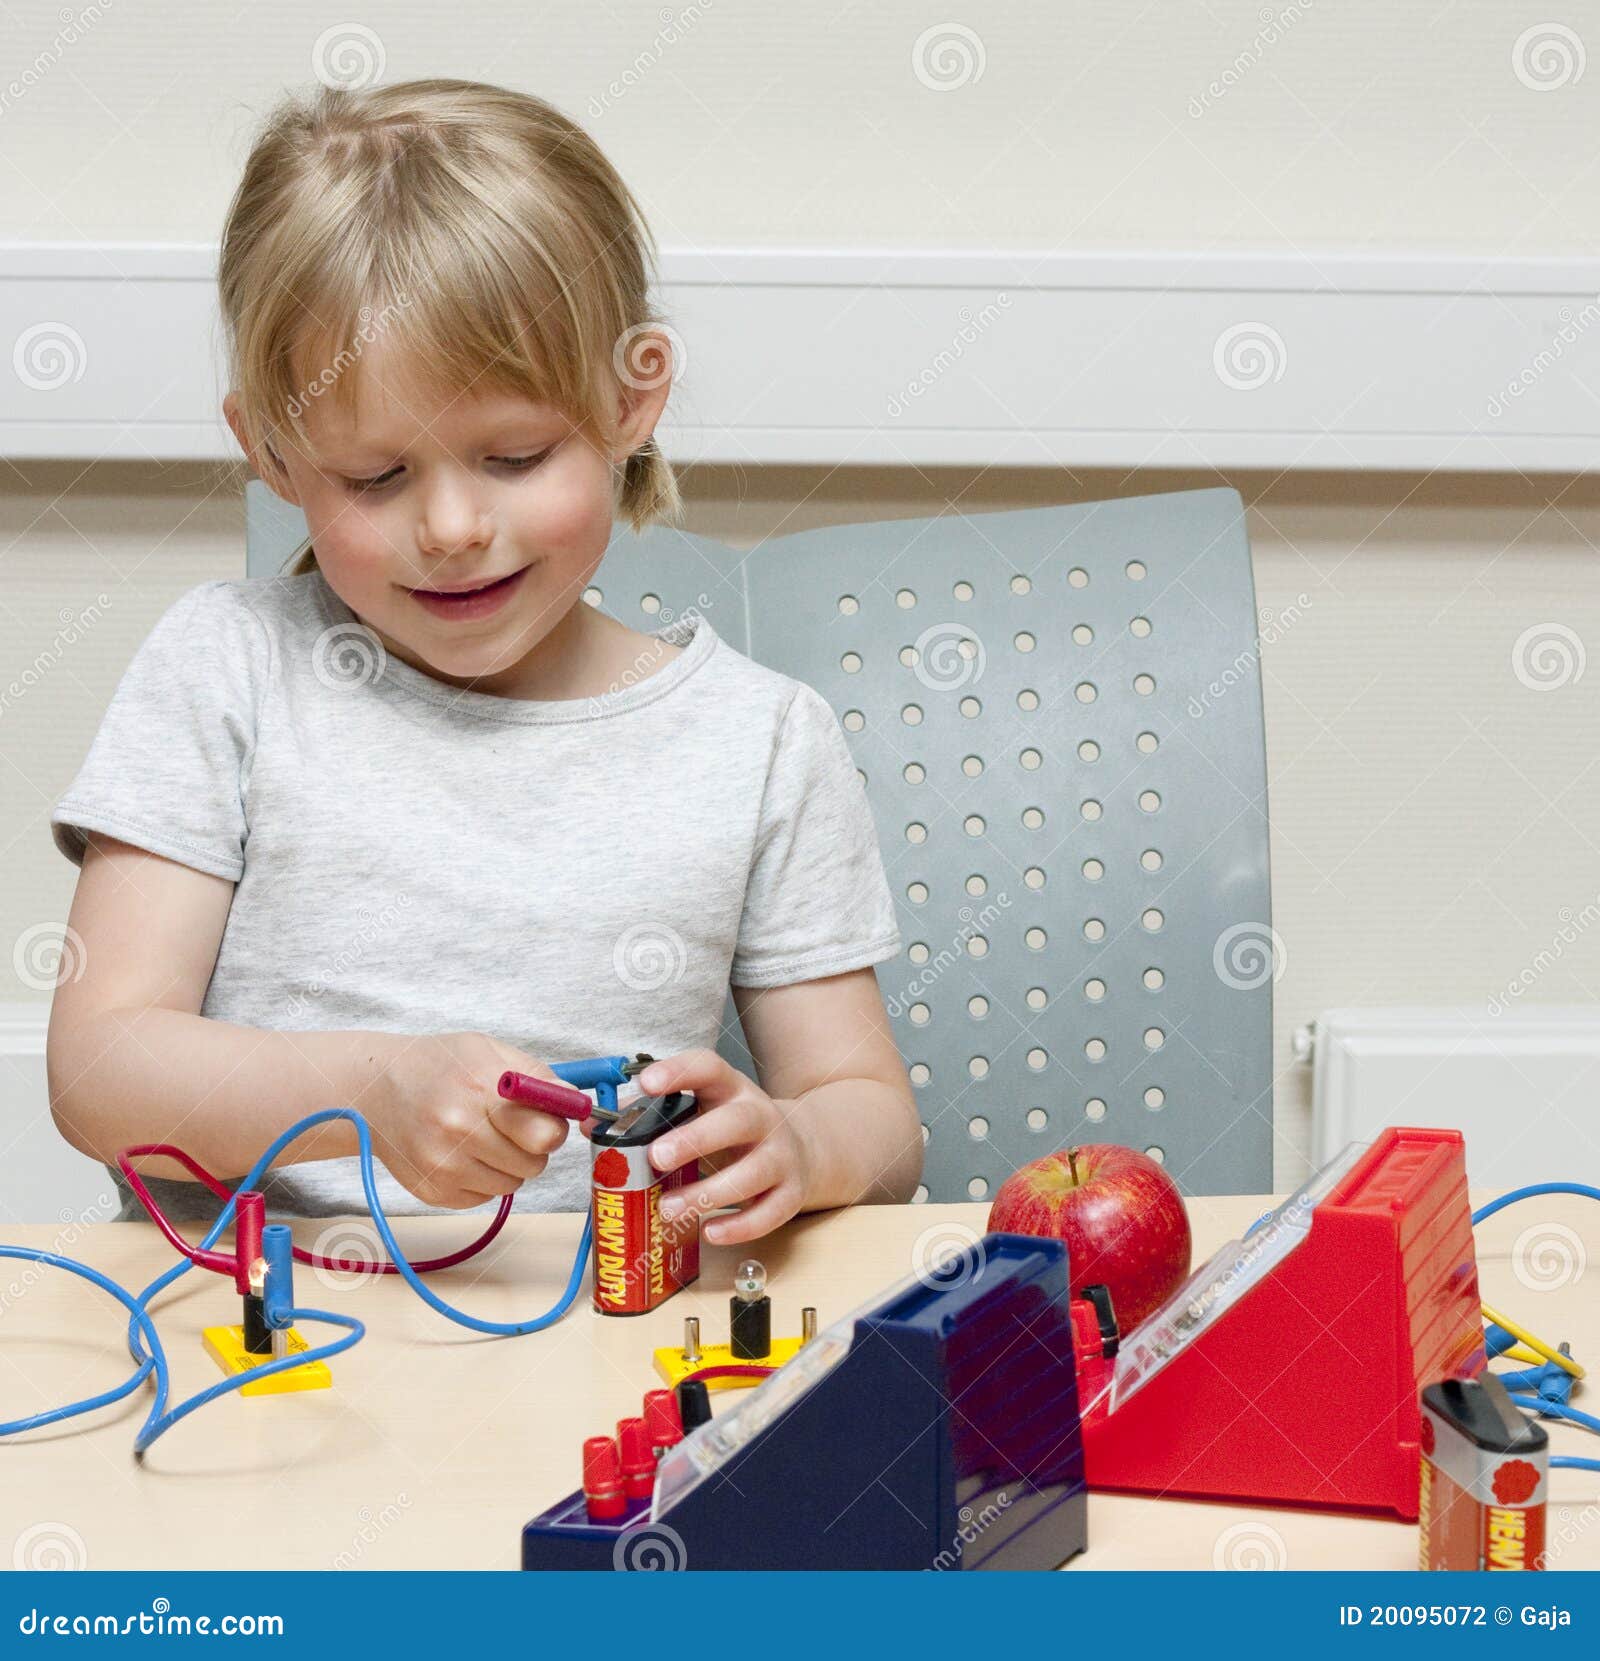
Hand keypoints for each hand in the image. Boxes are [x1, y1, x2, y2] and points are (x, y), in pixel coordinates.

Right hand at [367, 1032, 575, 1208]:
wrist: (374, 1092)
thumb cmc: (440, 1066)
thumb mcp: (489, 1051)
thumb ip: (537, 1075)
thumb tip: (576, 1102)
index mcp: (479, 1091)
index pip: (545, 1134)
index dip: (554, 1127)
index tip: (549, 1118)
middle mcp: (459, 1132)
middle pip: (534, 1163)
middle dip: (533, 1146)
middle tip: (512, 1126)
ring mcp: (444, 1167)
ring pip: (513, 1183)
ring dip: (509, 1163)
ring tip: (484, 1136)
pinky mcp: (434, 1192)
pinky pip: (487, 1196)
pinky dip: (484, 1178)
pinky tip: (463, 1152)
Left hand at [637, 1049, 813, 1245]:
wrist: (801, 1148)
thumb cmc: (731, 1132)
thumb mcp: (698, 1112)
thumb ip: (647, 1116)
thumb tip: (590, 1126)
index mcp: (730, 1089)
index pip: (708, 1068)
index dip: (678, 1072)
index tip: (645, 1083)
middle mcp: (760, 1116)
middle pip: (735, 1122)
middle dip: (695, 1140)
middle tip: (656, 1158)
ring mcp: (781, 1154)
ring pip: (752, 1173)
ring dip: (708, 1193)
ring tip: (668, 1209)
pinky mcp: (792, 1191)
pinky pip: (770, 1212)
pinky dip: (740, 1226)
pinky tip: (710, 1232)